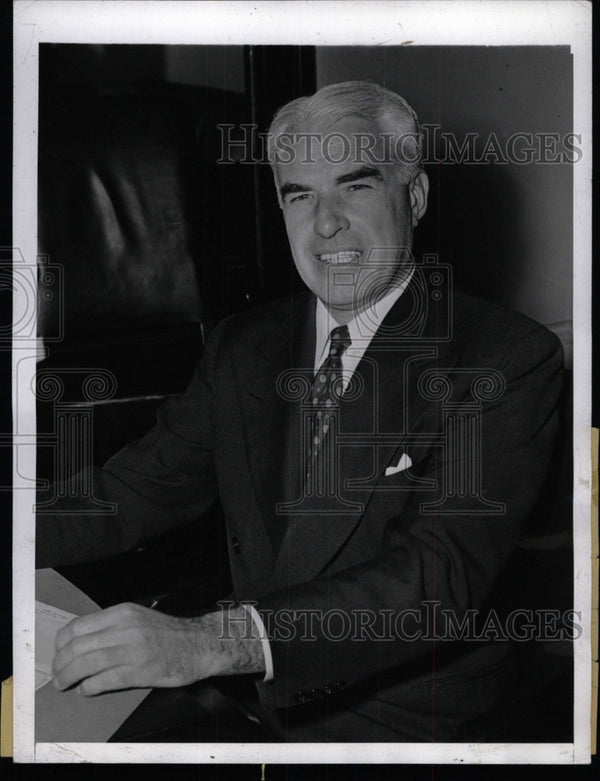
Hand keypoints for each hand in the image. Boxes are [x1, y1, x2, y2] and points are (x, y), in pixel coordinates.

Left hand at [52, 602, 264, 695]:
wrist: (198, 644)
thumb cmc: (167, 632)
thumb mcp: (137, 617)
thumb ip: (112, 626)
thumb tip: (80, 641)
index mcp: (122, 613)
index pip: (78, 626)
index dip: (62, 643)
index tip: (58, 652)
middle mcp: (125, 629)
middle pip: (78, 646)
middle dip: (60, 663)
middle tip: (57, 673)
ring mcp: (132, 650)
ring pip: (86, 664)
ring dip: (69, 676)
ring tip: (64, 684)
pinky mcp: (139, 671)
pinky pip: (103, 681)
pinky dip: (88, 687)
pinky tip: (85, 690)